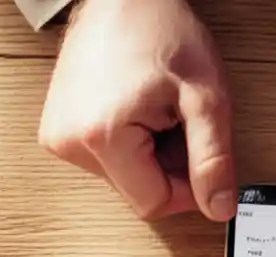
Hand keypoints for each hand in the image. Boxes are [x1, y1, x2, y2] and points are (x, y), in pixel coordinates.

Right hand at [39, 0, 235, 220]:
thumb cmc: (160, 30)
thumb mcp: (204, 96)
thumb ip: (213, 157)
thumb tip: (219, 208)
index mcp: (103, 137)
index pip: (153, 204)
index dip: (188, 191)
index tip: (202, 162)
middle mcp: (69, 142)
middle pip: (135, 191)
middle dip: (167, 167)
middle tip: (179, 122)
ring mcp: (57, 136)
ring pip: (122, 177)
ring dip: (148, 155)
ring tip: (155, 110)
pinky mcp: (56, 130)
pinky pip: (103, 159)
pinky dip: (128, 144)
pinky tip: (135, 110)